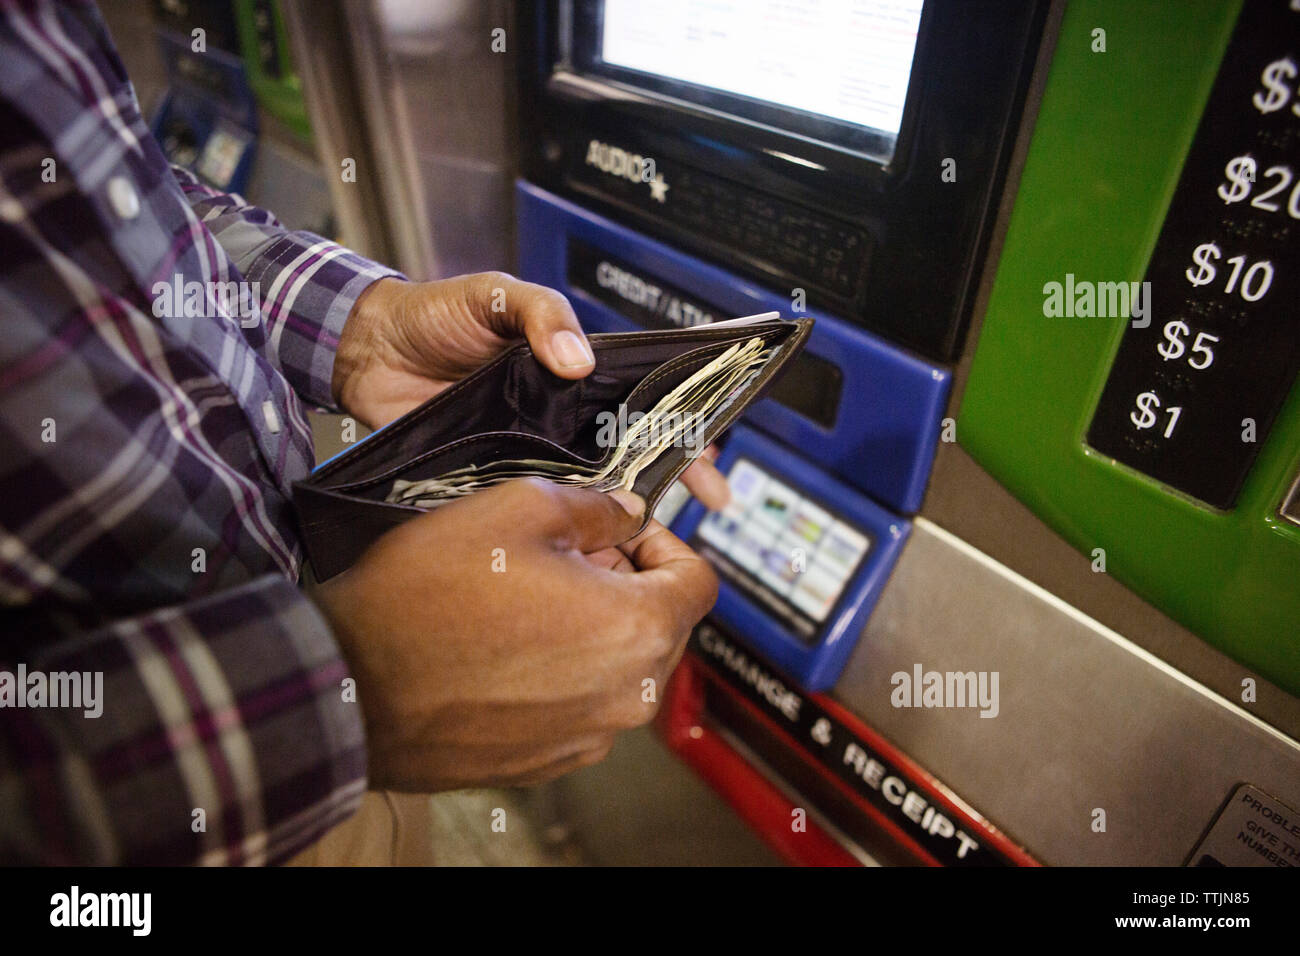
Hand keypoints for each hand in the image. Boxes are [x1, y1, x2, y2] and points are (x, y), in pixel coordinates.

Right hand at [311, 479, 717, 790]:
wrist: (351, 689)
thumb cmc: (425, 601)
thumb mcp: (517, 509)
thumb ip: (593, 506)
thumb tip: (624, 512)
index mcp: (636, 631)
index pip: (699, 581)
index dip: (667, 542)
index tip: (629, 531)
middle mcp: (626, 696)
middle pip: (662, 626)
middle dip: (628, 582)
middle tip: (572, 555)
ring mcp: (587, 737)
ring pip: (619, 666)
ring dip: (593, 626)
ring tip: (530, 597)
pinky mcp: (547, 761)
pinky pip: (580, 704)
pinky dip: (562, 672)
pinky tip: (509, 644)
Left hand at [332, 273, 729, 507]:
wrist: (367, 350)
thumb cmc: (435, 314)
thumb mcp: (498, 294)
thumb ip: (541, 315)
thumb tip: (578, 360)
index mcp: (570, 371)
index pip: (639, 398)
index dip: (680, 424)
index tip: (712, 452)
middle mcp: (556, 415)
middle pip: (625, 451)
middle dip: (671, 477)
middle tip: (705, 503)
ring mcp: (525, 450)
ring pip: (585, 485)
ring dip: (621, 509)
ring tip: (654, 534)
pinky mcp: (489, 478)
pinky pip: (531, 505)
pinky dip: (559, 525)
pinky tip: (586, 548)